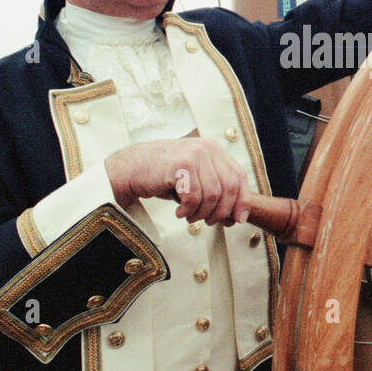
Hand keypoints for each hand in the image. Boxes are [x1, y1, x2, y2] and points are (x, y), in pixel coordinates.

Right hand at [105, 138, 251, 225]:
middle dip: (221, 211)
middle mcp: (207, 148)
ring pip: (212, 195)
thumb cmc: (163, 177)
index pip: (239, 176)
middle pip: (230, 188)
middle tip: (209, 222)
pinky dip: (188, 210)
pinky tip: (179, 212)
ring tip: (190, 216)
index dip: (242, 201)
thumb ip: (215, 190)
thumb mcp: (195, 179)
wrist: (130, 169)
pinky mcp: (180, 164)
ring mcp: (194, 154)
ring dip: (202, 213)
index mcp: (214, 150)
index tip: (238, 219)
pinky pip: (194, 197)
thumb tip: (237, 217)